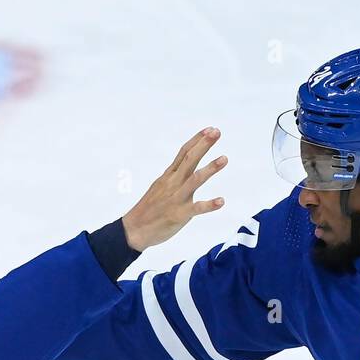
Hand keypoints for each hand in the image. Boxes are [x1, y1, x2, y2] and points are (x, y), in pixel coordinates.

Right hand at [121, 128, 226, 249]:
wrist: (134, 230)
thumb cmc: (148, 209)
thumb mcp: (159, 187)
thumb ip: (173, 177)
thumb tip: (184, 166)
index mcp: (168, 176)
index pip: (183, 153)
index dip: (197, 140)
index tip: (210, 129)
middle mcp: (173, 184)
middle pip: (189, 160)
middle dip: (204, 145)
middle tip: (217, 132)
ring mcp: (177, 198)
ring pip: (194, 180)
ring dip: (210, 169)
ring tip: (224, 158)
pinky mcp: (179, 214)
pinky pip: (196, 209)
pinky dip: (209, 205)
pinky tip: (221, 201)